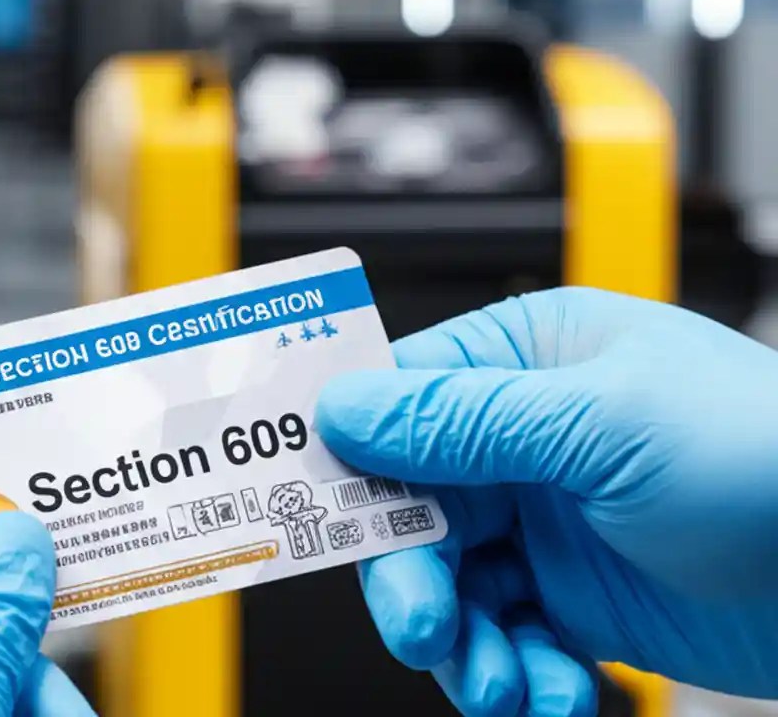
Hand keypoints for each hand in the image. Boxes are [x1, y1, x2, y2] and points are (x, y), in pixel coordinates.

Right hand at [315, 287, 777, 715]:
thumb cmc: (768, 456)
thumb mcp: (602, 425)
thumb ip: (460, 420)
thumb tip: (345, 409)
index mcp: (523, 361)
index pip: (394, 398)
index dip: (348, 459)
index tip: (313, 512)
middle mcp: (519, 438)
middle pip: (408, 510)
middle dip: (411, 579)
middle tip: (424, 627)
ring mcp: (542, 522)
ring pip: (448, 588)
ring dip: (465, 646)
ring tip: (503, 682)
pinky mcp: (570, 597)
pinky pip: (502, 639)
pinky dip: (516, 676)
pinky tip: (554, 690)